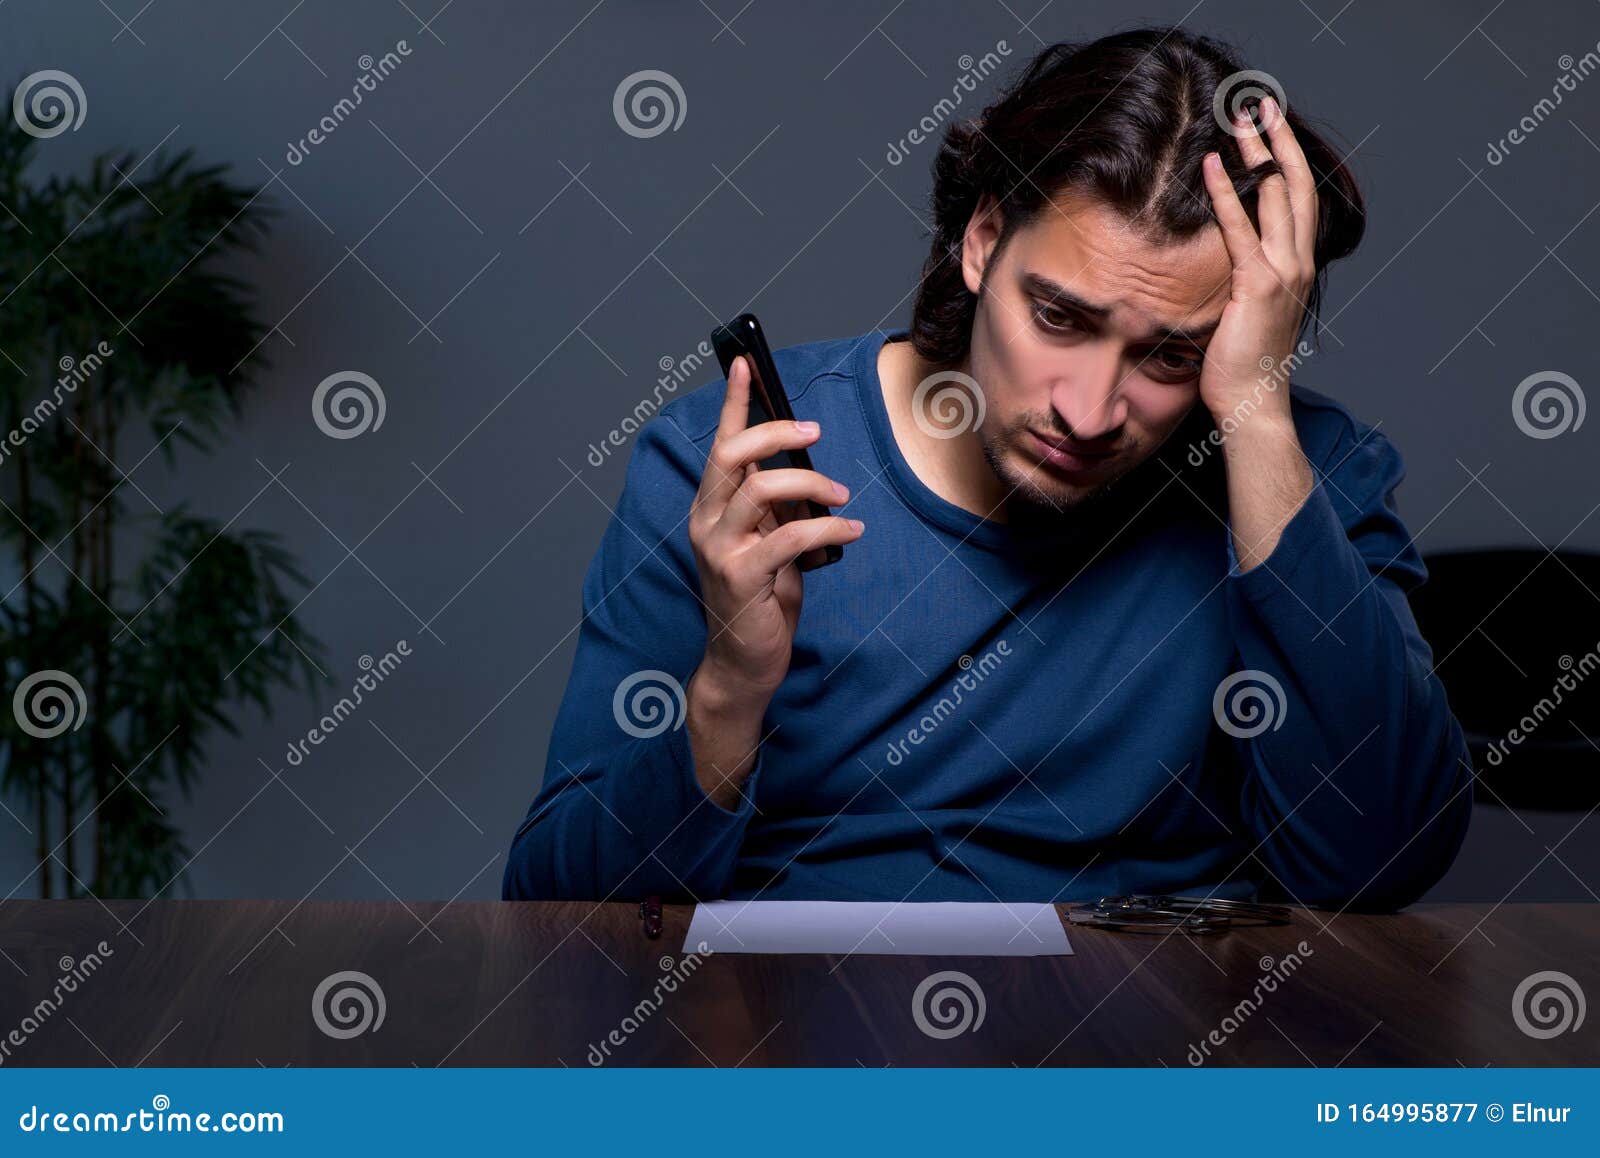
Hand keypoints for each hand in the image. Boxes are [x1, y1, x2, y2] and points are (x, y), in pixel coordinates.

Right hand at [687, 353, 863, 708]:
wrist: (744, 663)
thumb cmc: (760, 600)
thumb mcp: (768, 544)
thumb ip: (776, 510)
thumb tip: (806, 474)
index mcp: (710, 509)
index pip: (720, 444)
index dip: (733, 403)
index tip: (746, 363)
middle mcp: (705, 522)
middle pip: (733, 455)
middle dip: (777, 434)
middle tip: (815, 432)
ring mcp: (718, 549)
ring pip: (760, 489)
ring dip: (811, 485)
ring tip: (842, 497)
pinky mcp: (741, 577)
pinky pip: (789, 536)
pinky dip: (827, 527)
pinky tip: (851, 530)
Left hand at [1197, 96, 1316, 429]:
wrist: (1254, 404)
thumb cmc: (1245, 365)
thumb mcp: (1250, 312)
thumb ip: (1246, 280)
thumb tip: (1223, 263)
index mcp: (1298, 266)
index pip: (1297, 200)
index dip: (1288, 160)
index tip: (1272, 129)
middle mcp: (1298, 262)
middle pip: (1294, 184)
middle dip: (1279, 139)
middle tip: (1260, 103)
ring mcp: (1282, 272)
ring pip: (1275, 196)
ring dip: (1256, 151)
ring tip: (1239, 118)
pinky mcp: (1257, 286)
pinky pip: (1239, 229)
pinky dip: (1225, 193)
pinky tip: (1212, 164)